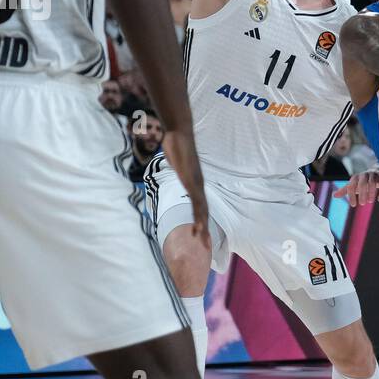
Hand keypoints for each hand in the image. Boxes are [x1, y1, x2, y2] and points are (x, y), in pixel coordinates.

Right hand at [158, 129, 211, 250]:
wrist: (179, 133)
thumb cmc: (177, 145)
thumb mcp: (176, 162)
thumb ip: (177, 169)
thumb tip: (172, 168)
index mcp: (195, 183)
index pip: (200, 205)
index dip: (201, 220)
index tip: (200, 233)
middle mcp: (199, 184)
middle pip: (204, 211)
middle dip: (204, 229)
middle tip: (206, 245)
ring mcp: (196, 183)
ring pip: (201, 209)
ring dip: (202, 225)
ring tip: (202, 240)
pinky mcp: (191, 181)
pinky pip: (195, 201)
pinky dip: (197, 214)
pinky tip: (197, 223)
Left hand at [333, 169, 378, 206]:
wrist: (377, 172)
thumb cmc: (363, 181)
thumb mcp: (354, 185)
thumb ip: (345, 190)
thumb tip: (334, 195)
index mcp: (356, 177)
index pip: (351, 186)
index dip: (351, 195)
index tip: (353, 205)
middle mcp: (364, 175)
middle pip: (362, 183)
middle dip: (361, 194)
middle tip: (362, 204)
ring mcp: (374, 175)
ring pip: (372, 182)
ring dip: (371, 192)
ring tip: (370, 201)